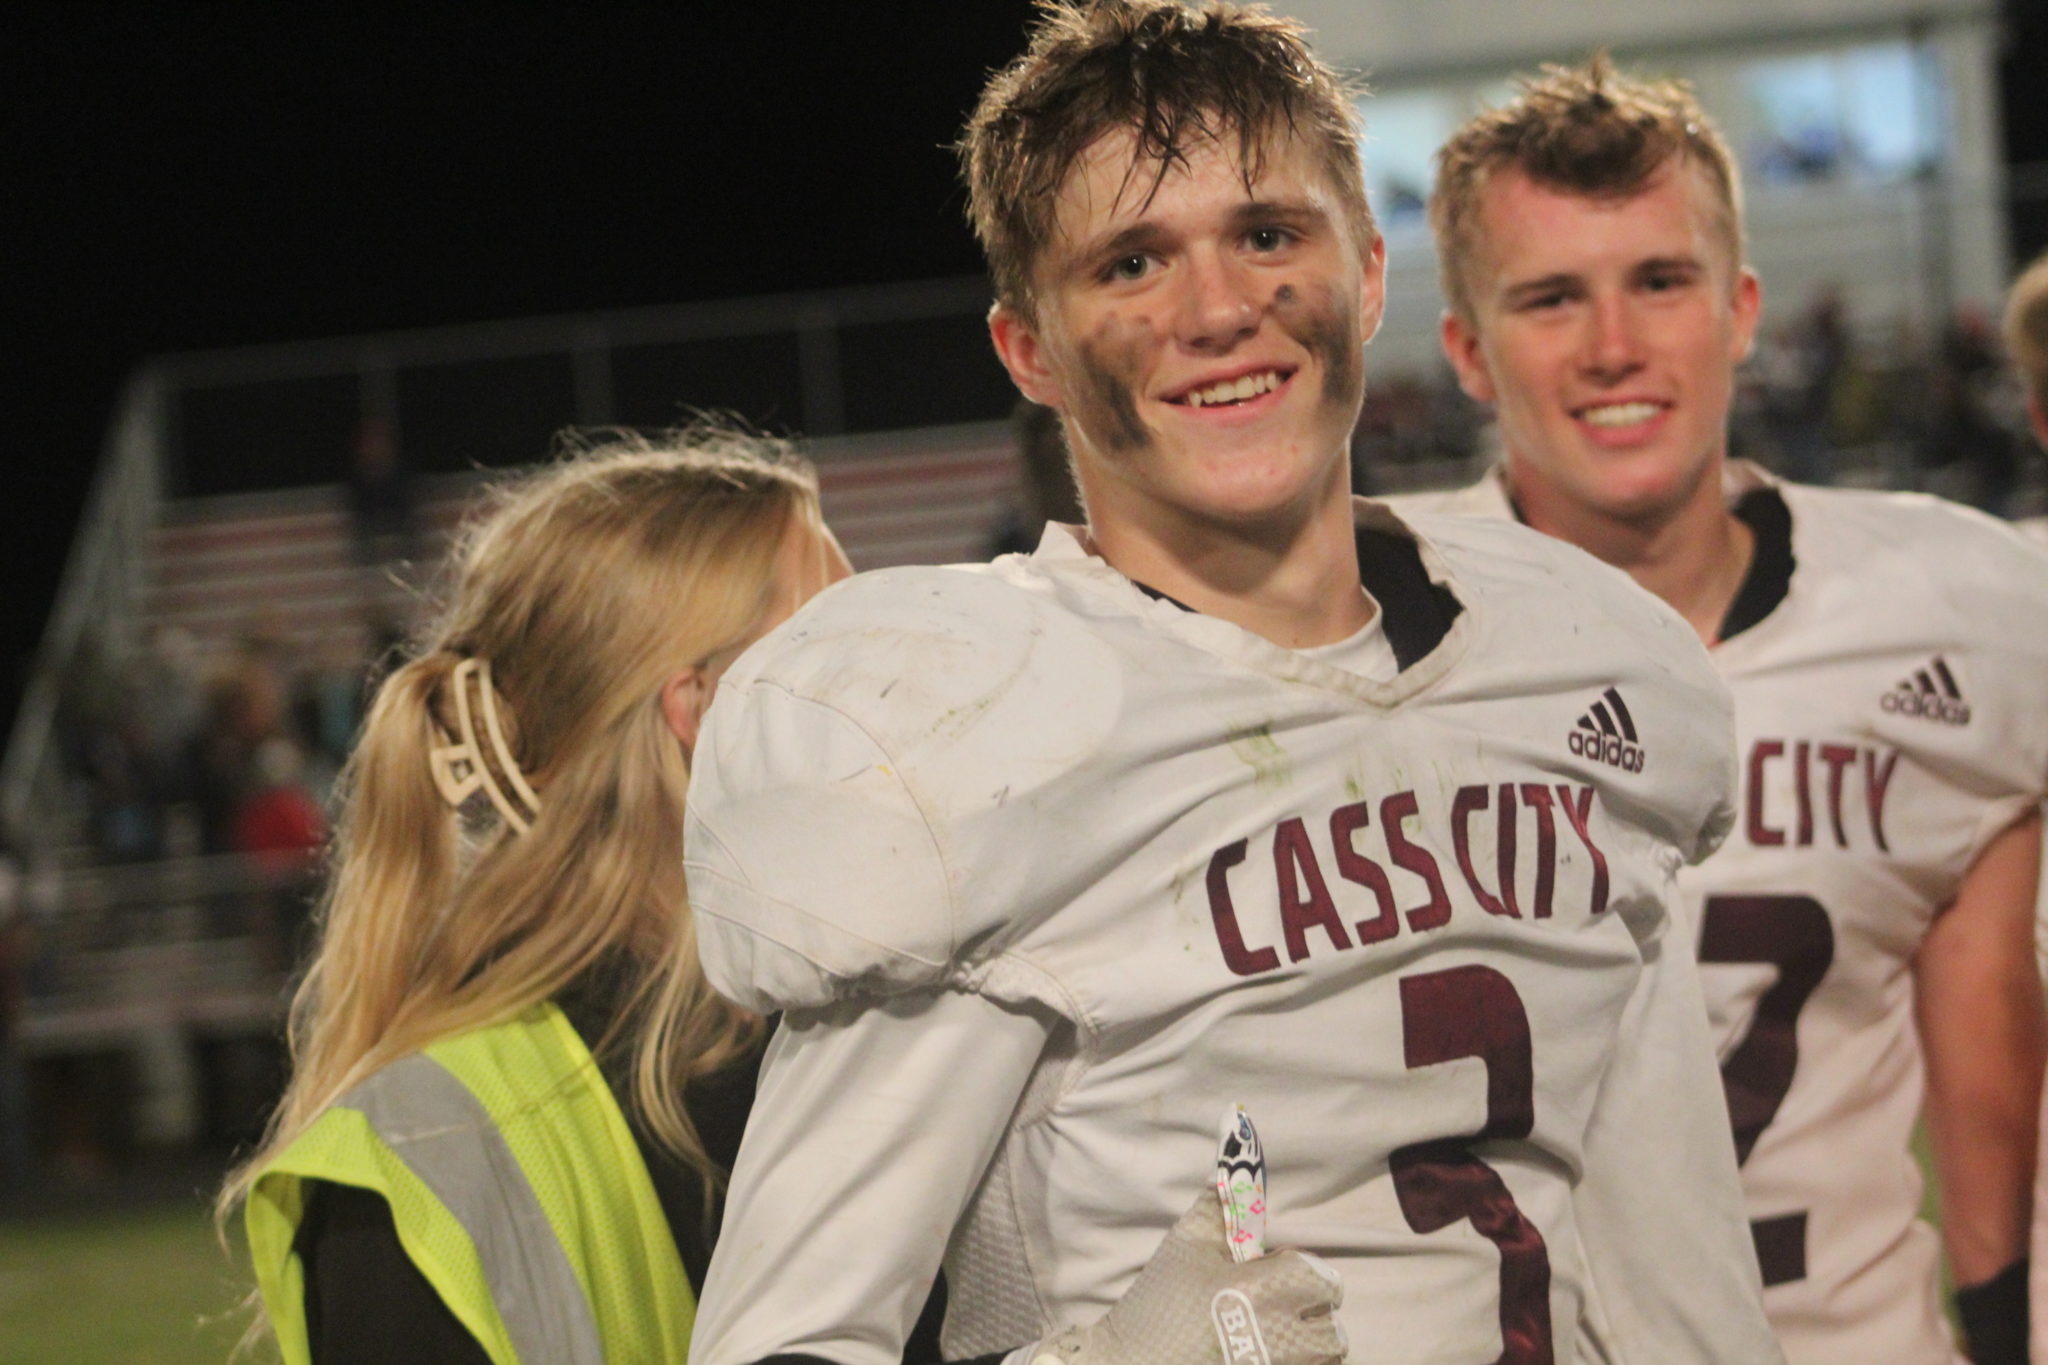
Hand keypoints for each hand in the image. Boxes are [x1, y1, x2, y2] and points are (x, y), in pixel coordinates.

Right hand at [1014, 1191, 1345, 1364]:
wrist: (1129, 1361)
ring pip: (1324, 1356)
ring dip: (1309, 1343)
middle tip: (1274, 1303)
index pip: (1320, 1278)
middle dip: (1310, 1311)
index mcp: (1259, 1291)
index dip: (1302, 1270)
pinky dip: (1296, 1362)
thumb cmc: (1159, 1301)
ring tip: (1274, 1332)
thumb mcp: (1186, 1245)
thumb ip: (1218, 1203)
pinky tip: (1266, 1352)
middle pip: (1331, 1326)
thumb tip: (1235, 1152)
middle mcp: (1275, 1336)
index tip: (1271, 1269)